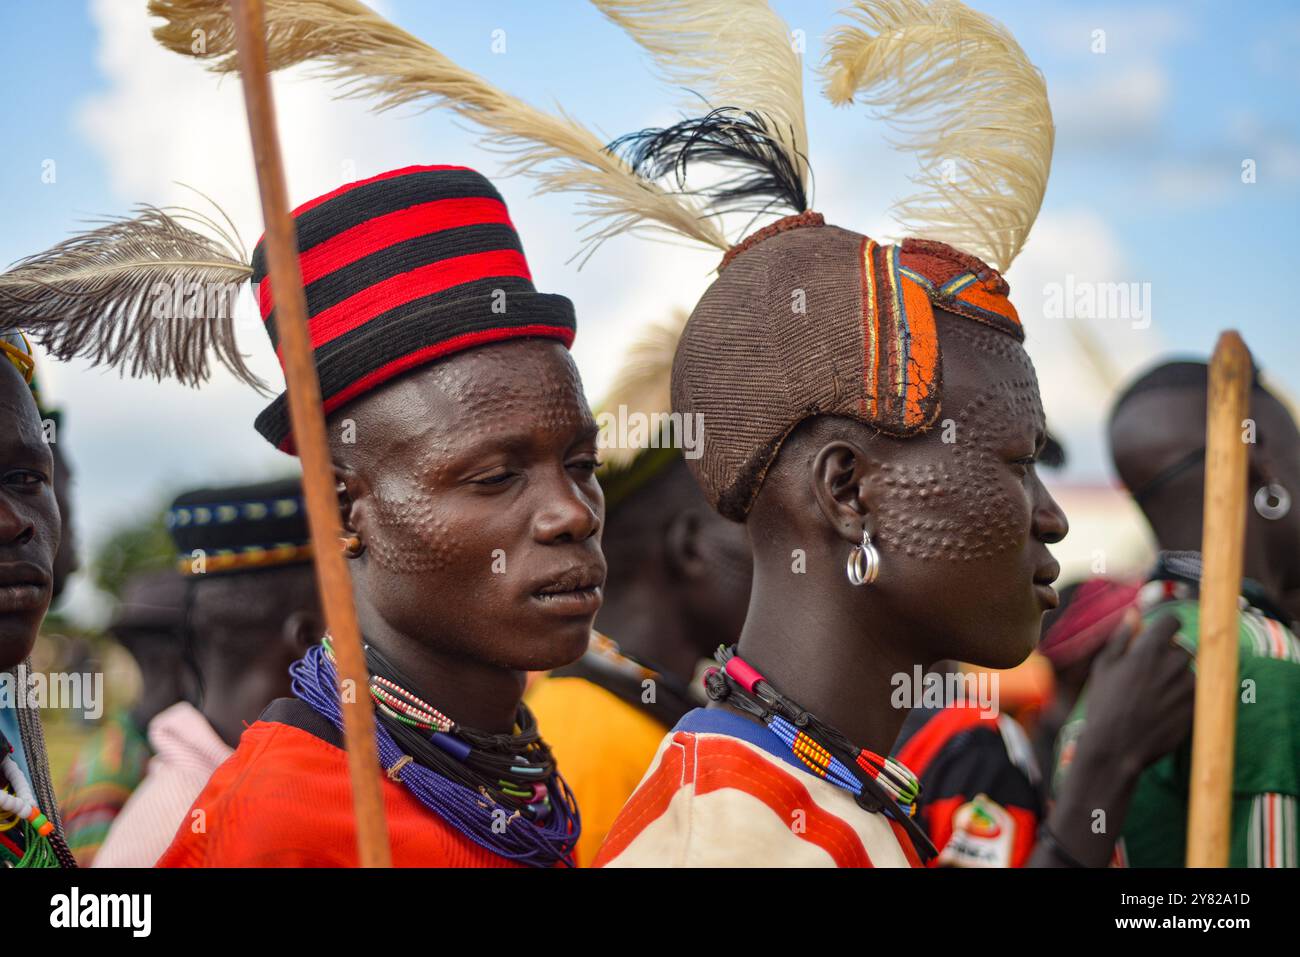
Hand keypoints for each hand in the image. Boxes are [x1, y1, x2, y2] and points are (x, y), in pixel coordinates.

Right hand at [1030, 611, 1195, 866]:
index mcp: (1149, 651)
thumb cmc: (1103, 705)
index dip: (1166, 626)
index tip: (1159, 635)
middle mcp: (1173, 666)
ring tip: (1152, 698)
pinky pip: (1195, 695)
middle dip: (1167, 656)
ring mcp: (1188, 689)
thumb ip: (1122, 638)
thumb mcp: (1104, 667)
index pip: (1173, 621)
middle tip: (1146, 676)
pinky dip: (1181, 699)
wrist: (1116, 748)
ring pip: (1189, 673)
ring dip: (1176, 679)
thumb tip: (1135, 613)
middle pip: (1182, 648)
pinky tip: (1160, 711)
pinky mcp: (1196, 709)